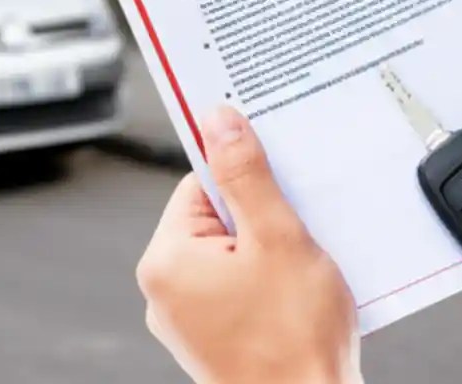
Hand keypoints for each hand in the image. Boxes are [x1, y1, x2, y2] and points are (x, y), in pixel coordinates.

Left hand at [137, 106, 361, 383]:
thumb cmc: (295, 342)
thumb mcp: (278, 238)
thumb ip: (246, 174)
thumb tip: (218, 120)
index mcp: (165, 260)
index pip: (199, 185)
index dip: (244, 181)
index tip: (277, 184)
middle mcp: (163, 291)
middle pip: (214, 220)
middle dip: (260, 221)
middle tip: (296, 238)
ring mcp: (185, 320)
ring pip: (229, 256)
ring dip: (267, 254)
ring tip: (298, 275)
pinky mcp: (210, 340)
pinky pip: (234, 289)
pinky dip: (265, 285)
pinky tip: (294, 298)